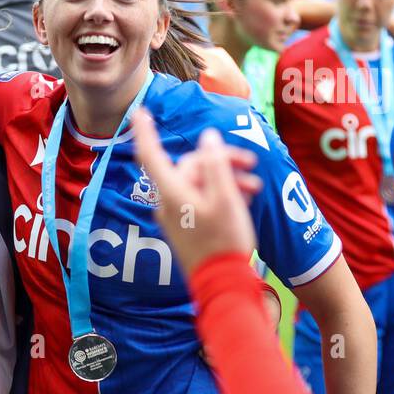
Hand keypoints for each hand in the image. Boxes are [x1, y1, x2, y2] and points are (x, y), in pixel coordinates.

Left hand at [130, 110, 260, 275]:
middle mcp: (168, 201)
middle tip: (250, 164)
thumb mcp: (227, 197)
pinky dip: (221, 194)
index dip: (145, 131)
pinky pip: (201, 199)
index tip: (139, 111)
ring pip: (200, 182)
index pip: (152, 154)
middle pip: (191, 166)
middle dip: (221, 160)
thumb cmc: (224, 240)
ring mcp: (176, 215)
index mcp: (173, 191)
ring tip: (255, 187)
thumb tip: (208, 138)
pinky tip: (244, 199)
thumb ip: (217, 164)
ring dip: (226, 178)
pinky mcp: (186, 226)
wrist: (222, 282)